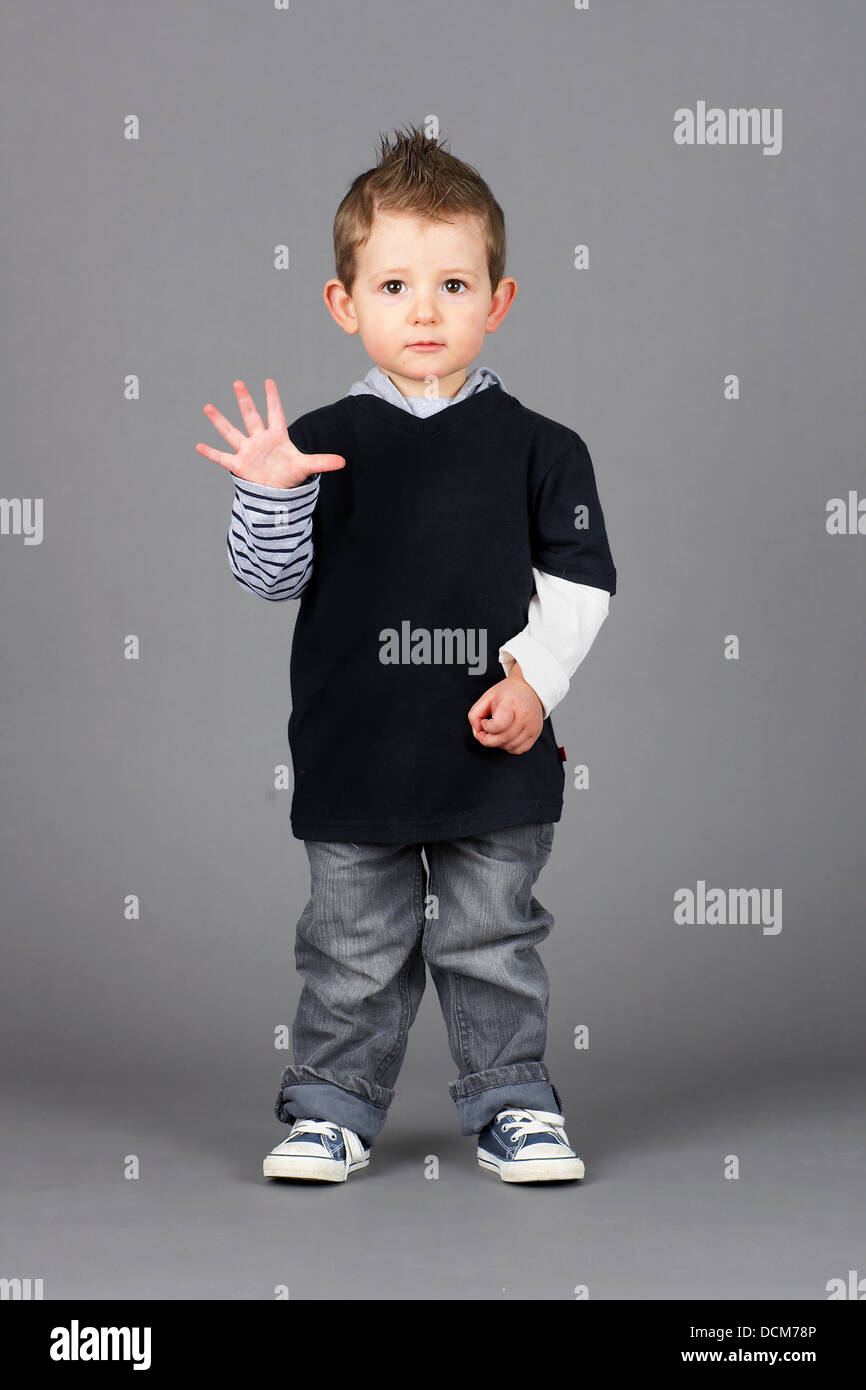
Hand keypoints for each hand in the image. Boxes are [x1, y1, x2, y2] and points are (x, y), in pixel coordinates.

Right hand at [195, 379, 345, 488]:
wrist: (277, 491)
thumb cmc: (290, 474)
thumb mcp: (306, 467)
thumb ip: (322, 461)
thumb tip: (343, 462)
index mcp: (276, 436)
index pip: (275, 413)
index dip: (272, 399)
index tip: (268, 382)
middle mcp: (259, 440)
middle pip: (251, 416)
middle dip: (245, 400)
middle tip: (238, 382)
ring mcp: (248, 451)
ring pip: (232, 432)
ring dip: (220, 421)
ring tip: (208, 407)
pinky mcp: (239, 465)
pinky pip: (222, 458)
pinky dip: (211, 453)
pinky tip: (198, 446)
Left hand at [467, 663, 543, 753]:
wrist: (531, 689)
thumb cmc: (508, 693)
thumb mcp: (487, 697)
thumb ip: (475, 714)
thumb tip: (477, 732)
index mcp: (511, 704)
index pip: (498, 725)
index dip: (486, 727)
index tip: (485, 721)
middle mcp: (524, 717)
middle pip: (502, 739)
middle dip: (488, 739)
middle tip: (487, 730)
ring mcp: (531, 727)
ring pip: (509, 746)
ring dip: (498, 743)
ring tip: (498, 731)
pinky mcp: (535, 734)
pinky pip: (518, 750)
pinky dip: (509, 746)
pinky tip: (507, 735)